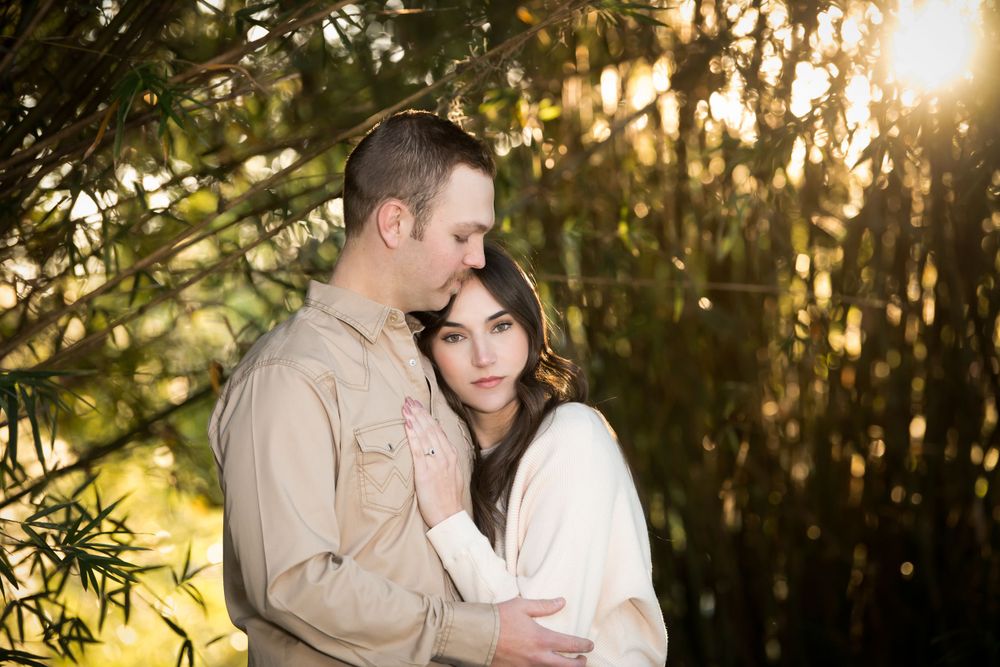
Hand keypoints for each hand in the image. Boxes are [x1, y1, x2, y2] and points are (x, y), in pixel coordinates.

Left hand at [403, 398, 464, 526]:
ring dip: (414, 419)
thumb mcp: (451, 475)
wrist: (450, 517)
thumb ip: (444, 461)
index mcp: (451, 456)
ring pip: (425, 435)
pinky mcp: (425, 472)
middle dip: (419, 413)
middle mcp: (445, 456)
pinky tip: (407, 424)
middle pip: (431, 429)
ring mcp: (436, 463)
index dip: (427, 416)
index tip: (418, 405)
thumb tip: (435, 450)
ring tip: (405, 407)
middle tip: (408, 400)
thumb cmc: (448, 499)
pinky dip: (412, 435)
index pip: (438, 430)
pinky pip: (418, 450)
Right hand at [492, 598, 593, 665]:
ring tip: (566, 663)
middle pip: (567, 666)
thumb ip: (544, 606)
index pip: (571, 645)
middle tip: (583, 659)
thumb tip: (562, 602)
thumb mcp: (522, 606)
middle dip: (579, 664)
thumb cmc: (498, 618)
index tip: (589, 645)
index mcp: (542, 639)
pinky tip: (544, 664)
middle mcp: (538, 657)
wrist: (477, 636)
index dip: (584, 645)